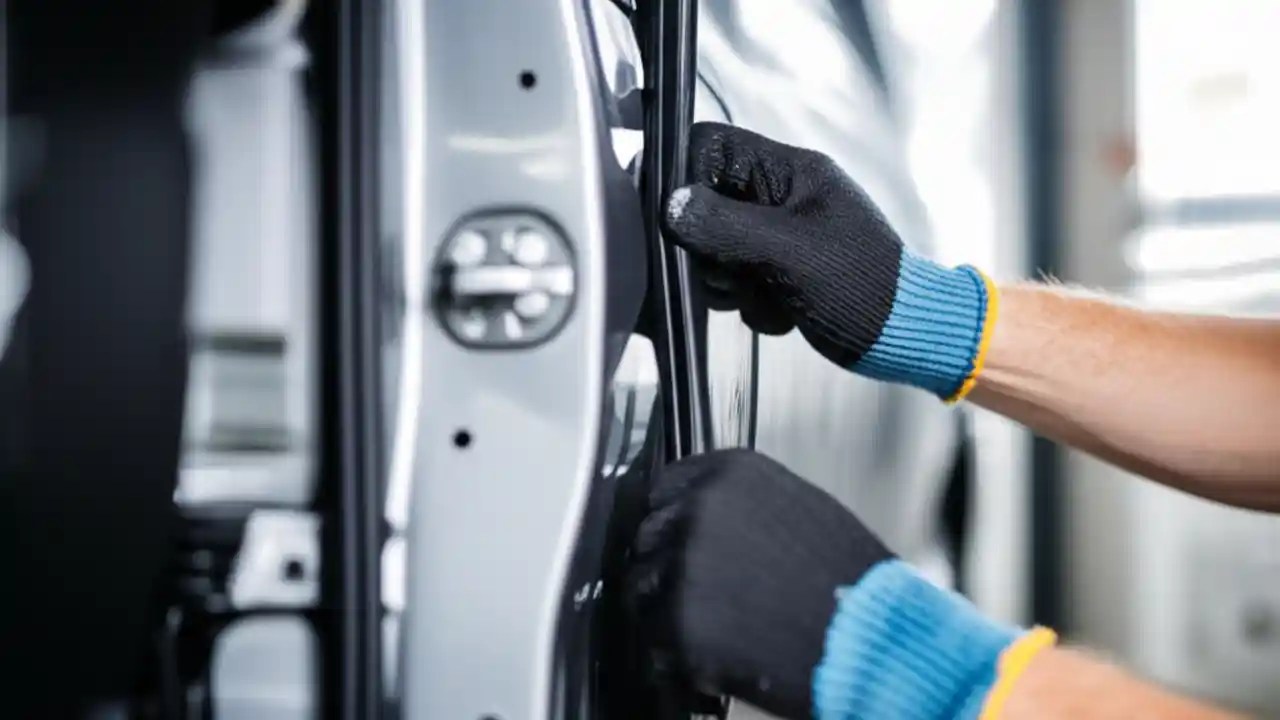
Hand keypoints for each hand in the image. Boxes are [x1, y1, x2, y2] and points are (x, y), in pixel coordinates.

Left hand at [624, 449, 891, 718]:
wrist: (869, 637)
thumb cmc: (850, 580)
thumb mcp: (798, 509)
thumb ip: (740, 505)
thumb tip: (700, 516)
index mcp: (731, 473)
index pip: (664, 486)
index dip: (671, 520)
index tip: (677, 540)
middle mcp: (700, 508)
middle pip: (647, 536)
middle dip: (666, 566)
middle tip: (705, 595)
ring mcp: (685, 563)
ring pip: (642, 587)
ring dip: (667, 610)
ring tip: (720, 626)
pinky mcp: (677, 619)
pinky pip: (654, 638)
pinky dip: (677, 653)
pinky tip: (721, 652)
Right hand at [665, 122, 993, 399]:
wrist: (904, 336)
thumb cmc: (861, 285)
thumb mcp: (787, 251)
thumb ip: (727, 225)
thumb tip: (672, 205)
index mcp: (787, 171)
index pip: (710, 147)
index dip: (683, 178)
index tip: (677, 221)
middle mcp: (779, 196)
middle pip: (704, 202)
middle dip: (708, 245)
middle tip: (733, 271)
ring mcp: (778, 234)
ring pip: (715, 246)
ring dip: (728, 279)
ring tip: (764, 293)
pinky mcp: (778, 271)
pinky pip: (736, 279)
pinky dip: (748, 301)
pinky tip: (779, 310)